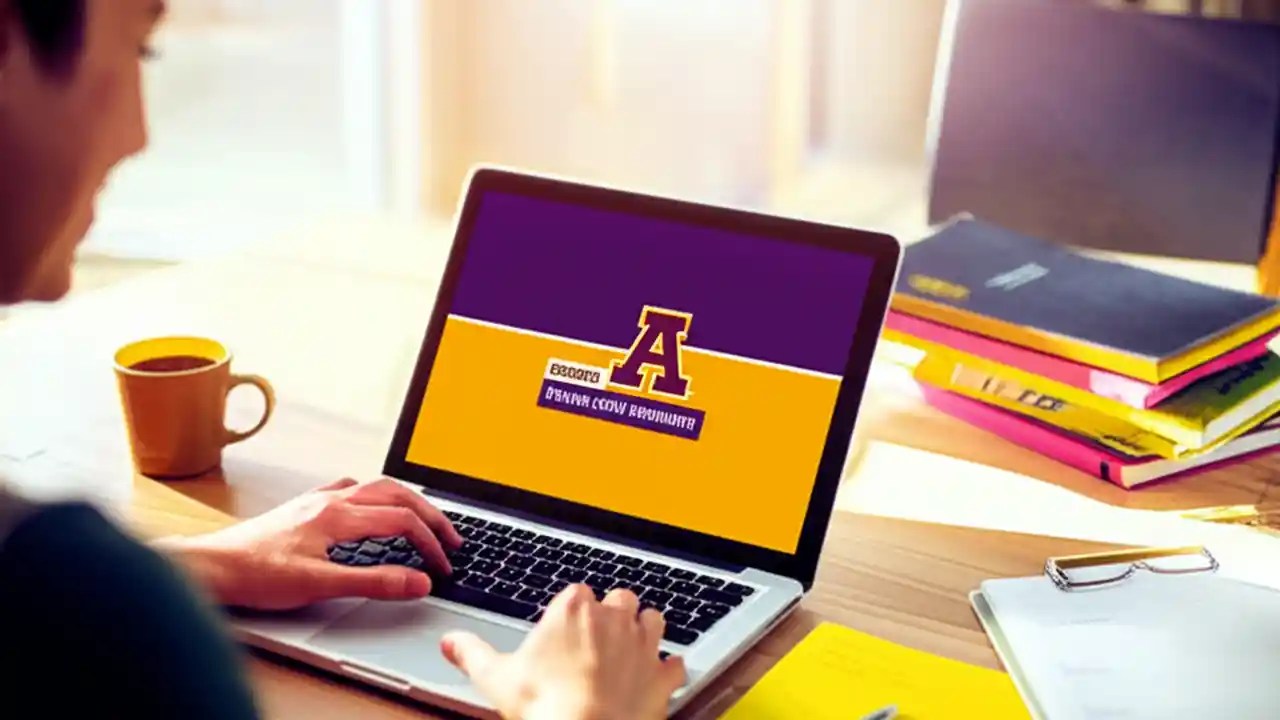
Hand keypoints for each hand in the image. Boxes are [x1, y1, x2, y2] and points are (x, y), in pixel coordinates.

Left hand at [158, 477, 463, 609]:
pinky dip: (374, 497)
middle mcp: (331, 500)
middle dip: (430, 514)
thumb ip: (374, 582)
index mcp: (339, 515)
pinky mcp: (303, 508)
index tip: (442, 566)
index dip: (430, 544)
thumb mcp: (320, 584)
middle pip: (396, 495)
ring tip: (422, 518)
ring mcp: (316, 500)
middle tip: (450, 537)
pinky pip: (350, 490)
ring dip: (405, 501)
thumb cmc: (255, 575)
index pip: (402, 521)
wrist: (211, 566)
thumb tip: (417, 581)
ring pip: (375, 487)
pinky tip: (370, 508)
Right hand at [442, 585, 685, 719]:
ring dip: (645, 630)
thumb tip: (451, 642)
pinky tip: (660, 678)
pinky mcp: (663, 676)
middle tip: (597, 639)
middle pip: (619, 599)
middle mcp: (613, 619)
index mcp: (573, 609)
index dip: (571, 611)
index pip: (577, 593)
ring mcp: (643, 646)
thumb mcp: (496, 679)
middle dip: (612, 614)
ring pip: (653, 619)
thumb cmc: (544, 707)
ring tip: (630, 648)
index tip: (563, 630)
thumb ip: (472, 654)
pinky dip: (669, 670)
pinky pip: (675, 663)